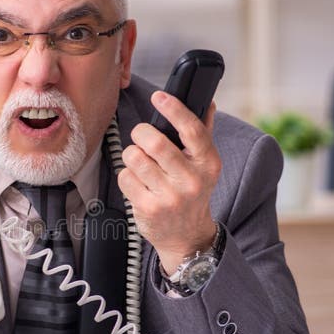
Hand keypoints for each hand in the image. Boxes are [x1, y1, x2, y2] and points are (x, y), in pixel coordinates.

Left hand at [117, 91, 221, 274]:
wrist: (187, 236)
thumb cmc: (192, 193)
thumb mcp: (204, 166)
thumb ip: (203, 133)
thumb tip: (207, 101)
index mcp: (208, 163)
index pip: (192, 130)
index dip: (174, 110)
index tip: (159, 97)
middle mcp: (191, 180)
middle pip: (155, 142)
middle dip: (141, 133)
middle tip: (141, 136)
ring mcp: (169, 197)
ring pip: (135, 158)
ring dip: (132, 155)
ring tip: (140, 163)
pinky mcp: (148, 208)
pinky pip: (125, 177)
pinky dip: (127, 175)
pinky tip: (137, 183)